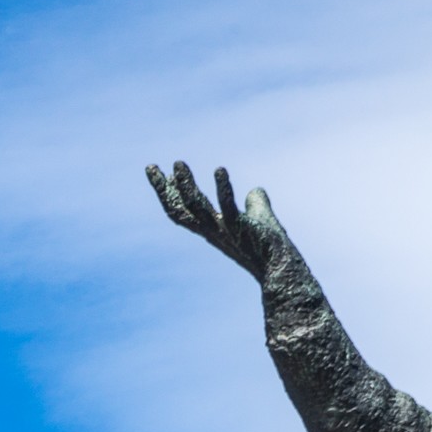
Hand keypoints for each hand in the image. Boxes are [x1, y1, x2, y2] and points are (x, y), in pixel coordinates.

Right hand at [146, 160, 284, 277]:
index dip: (169, 193)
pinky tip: (220, 170)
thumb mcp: (259, 218)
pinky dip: (223, 188)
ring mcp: (225, 230)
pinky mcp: (241, 228)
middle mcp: (212, 230)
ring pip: (196, 208)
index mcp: (211, 228)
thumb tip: (255, 191)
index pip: (182, 210)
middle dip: (163, 190)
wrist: (280, 267)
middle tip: (151, 167)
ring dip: (186, 186)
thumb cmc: (268, 246)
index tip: (160, 172)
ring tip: (178, 164)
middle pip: (180, 210)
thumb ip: (255, 203)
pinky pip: (228, 207)